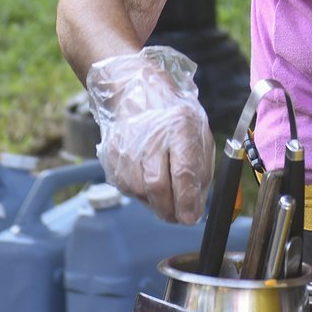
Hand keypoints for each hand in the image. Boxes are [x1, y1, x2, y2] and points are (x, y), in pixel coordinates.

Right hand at [87, 49, 212, 225]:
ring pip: (140, 192)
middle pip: (157, 186)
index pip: (183, 172)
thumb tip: (194, 210)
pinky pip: (127, 188)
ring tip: (165, 192)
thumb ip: (201, 173)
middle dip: (170, 210)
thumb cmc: (174, 118)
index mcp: (180, 127)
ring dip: (156, 202)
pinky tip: (148, 177)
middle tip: (179, 216)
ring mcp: (126, 146)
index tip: (190, 218)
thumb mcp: (200, 135)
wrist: (138, 93)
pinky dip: (141, 192)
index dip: (187, 200)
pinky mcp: (111, 157)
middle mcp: (150, 136)